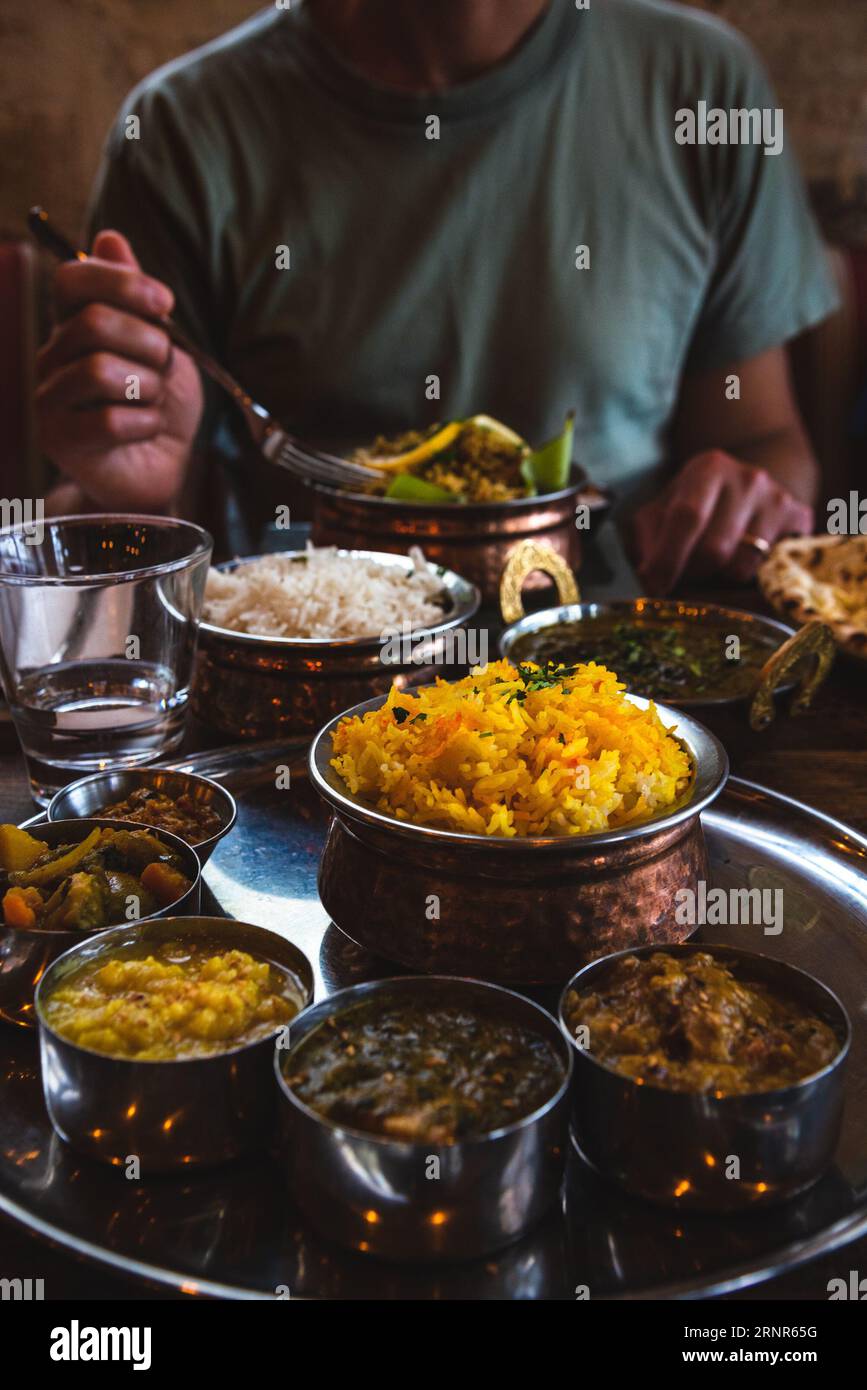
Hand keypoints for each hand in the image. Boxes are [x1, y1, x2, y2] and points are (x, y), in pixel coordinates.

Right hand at [35, 230, 203, 510]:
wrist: (164, 467)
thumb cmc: (159, 404)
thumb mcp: (160, 342)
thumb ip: (135, 296)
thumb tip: (110, 238)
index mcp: (71, 325)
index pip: (73, 279)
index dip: (123, 284)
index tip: (165, 304)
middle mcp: (51, 358)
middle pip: (93, 323)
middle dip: (149, 344)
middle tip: (165, 367)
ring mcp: (49, 400)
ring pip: (101, 371)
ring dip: (149, 387)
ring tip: (154, 402)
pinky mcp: (60, 441)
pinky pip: (110, 420)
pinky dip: (146, 424)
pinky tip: (146, 429)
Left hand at [632, 450, 812, 594]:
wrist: (750, 488)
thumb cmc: (696, 506)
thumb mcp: (662, 511)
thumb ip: (646, 539)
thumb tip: (647, 577)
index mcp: (708, 468)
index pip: (687, 516)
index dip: (668, 557)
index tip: (654, 586)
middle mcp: (748, 478)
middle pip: (715, 549)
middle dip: (691, 574)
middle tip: (682, 577)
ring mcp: (778, 499)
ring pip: (741, 567)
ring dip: (717, 580)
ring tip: (710, 569)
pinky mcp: (798, 521)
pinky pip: (767, 570)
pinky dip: (747, 580)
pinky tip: (739, 565)